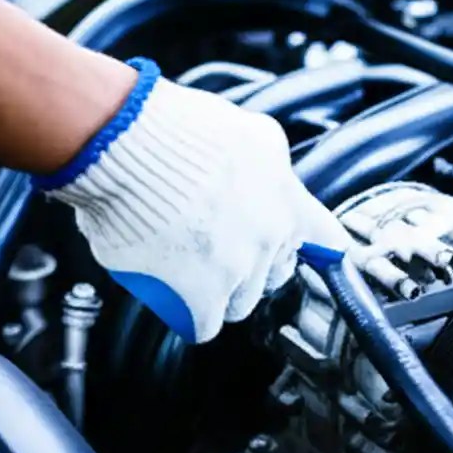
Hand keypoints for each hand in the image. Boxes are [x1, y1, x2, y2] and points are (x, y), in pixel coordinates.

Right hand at [40, 58, 349, 342]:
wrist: (126, 143)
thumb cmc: (169, 127)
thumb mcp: (243, 130)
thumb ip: (265, 161)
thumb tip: (267, 176)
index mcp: (286, 193)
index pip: (327, 238)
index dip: (317, 249)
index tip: (315, 257)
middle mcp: (271, 232)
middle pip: (274, 272)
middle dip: (251, 266)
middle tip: (216, 248)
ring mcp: (240, 266)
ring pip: (240, 301)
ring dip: (220, 294)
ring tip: (188, 269)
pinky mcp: (204, 294)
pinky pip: (205, 325)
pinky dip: (191, 318)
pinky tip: (179, 305)